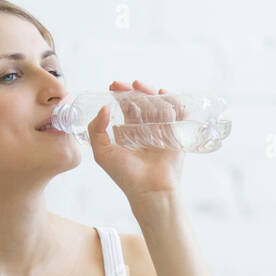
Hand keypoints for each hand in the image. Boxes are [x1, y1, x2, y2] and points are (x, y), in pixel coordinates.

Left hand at [88, 79, 183, 205]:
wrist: (150, 190)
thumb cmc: (125, 175)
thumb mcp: (102, 153)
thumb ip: (96, 130)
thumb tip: (104, 108)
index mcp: (129, 132)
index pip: (127, 107)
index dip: (121, 94)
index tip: (114, 86)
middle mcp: (146, 130)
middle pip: (144, 103)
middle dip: (138, 90)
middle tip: (133, 84)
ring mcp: (163, 132)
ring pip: (160, 105)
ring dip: (154, 94)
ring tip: (146, 90)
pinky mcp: (177, 137)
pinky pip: (178, 116)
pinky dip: (176, 104)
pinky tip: (167, 97)